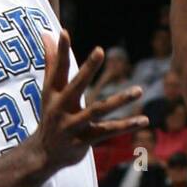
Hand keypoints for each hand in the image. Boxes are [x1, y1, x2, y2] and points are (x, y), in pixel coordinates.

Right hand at [36, 29, 148, 171]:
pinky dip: (126, 126)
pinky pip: (108, 131)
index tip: (64, 32)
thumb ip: (51, 62)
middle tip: (100, 50)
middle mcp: (61, 108)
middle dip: (87, 69)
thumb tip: (46, 34)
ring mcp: (73, 125)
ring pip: (98, 110)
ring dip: (120, 100)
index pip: (57, 68)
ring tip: (139, 90)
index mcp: (53, 93)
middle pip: (76, 85)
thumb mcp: (49, 90)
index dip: (61, 51)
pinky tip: (144, 120)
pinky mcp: (85, 140)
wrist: (43, 154)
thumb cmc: (50, 114)